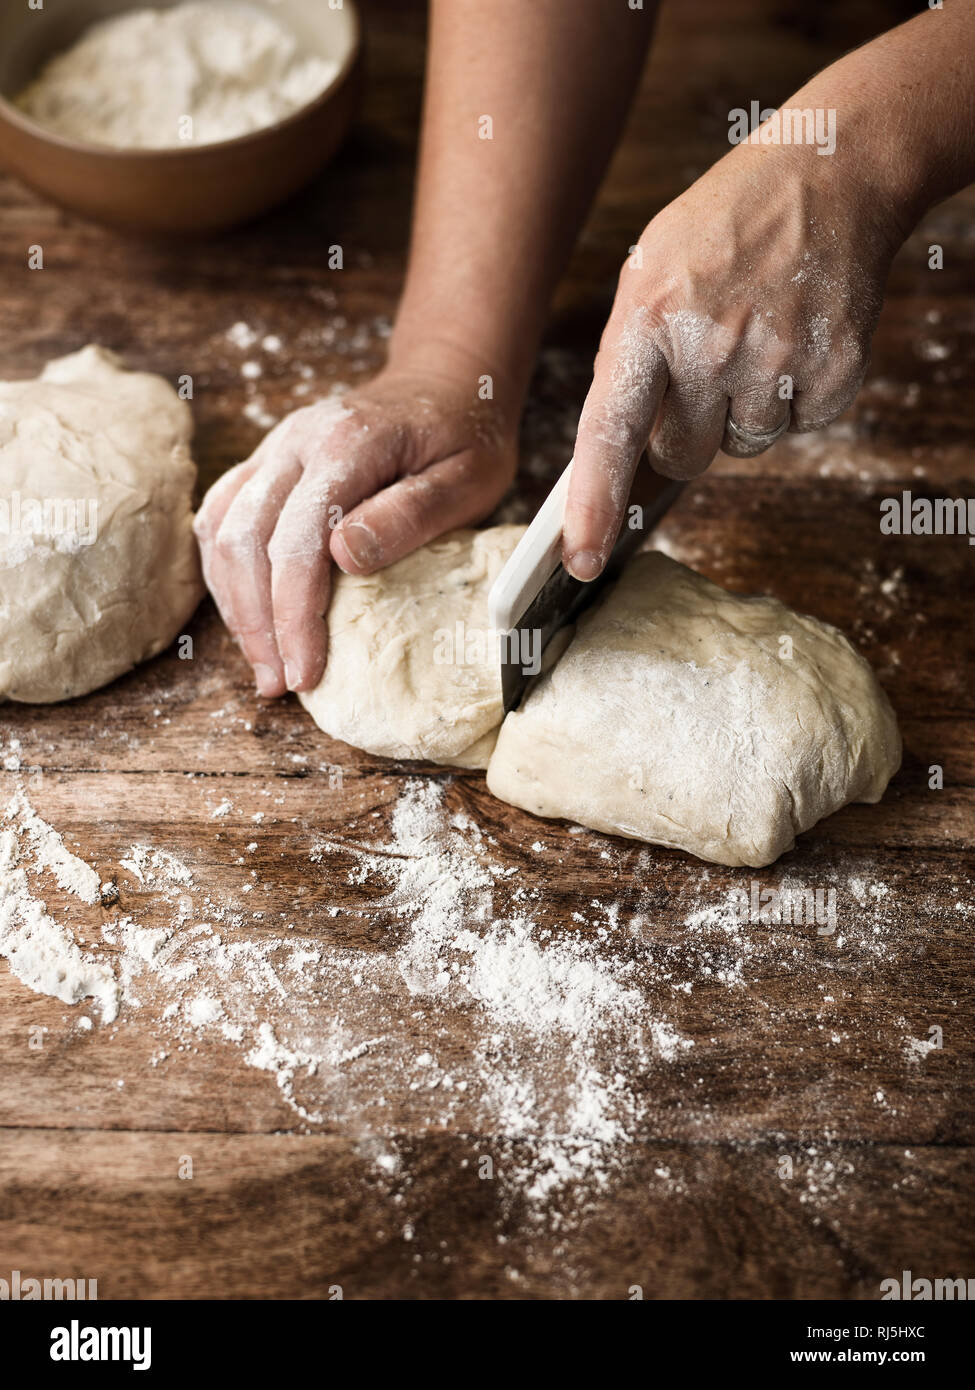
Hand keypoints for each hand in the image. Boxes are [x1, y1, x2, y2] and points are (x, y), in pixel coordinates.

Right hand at [194, 365, 517, 696]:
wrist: (445, 383)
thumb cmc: (465, 436)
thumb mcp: (468, 478)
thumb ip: (410, 514)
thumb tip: (344, 557)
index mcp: (344, 444)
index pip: (297, 541)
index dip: (294, 614)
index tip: (306, 671)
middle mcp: (294, 441)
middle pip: (244, 539)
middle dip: (258, 622)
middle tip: (280, 682)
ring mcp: (273, 449)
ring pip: (220, 530)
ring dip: (235, 604)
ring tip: (264, 663)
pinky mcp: (265, 463)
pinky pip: (221, 517)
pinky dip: (225, 573)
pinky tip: (248, 617)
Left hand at [563, 137, 905, 579]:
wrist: (828, 175)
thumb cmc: (723, 231)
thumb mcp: (647, 275)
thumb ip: (627, 363)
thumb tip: (616, 456)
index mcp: (647, 319)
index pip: (608, 433)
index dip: (594, 505)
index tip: (580, 559)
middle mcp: (709, 345)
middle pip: (680, 457)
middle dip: (685, 431)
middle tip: (703, 367)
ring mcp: (776, 360)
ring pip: (742, 446)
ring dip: (743, 410)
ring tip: (755, 336)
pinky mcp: (832, 372)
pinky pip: (796, 428)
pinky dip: (792, 398)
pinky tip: (793, 338)